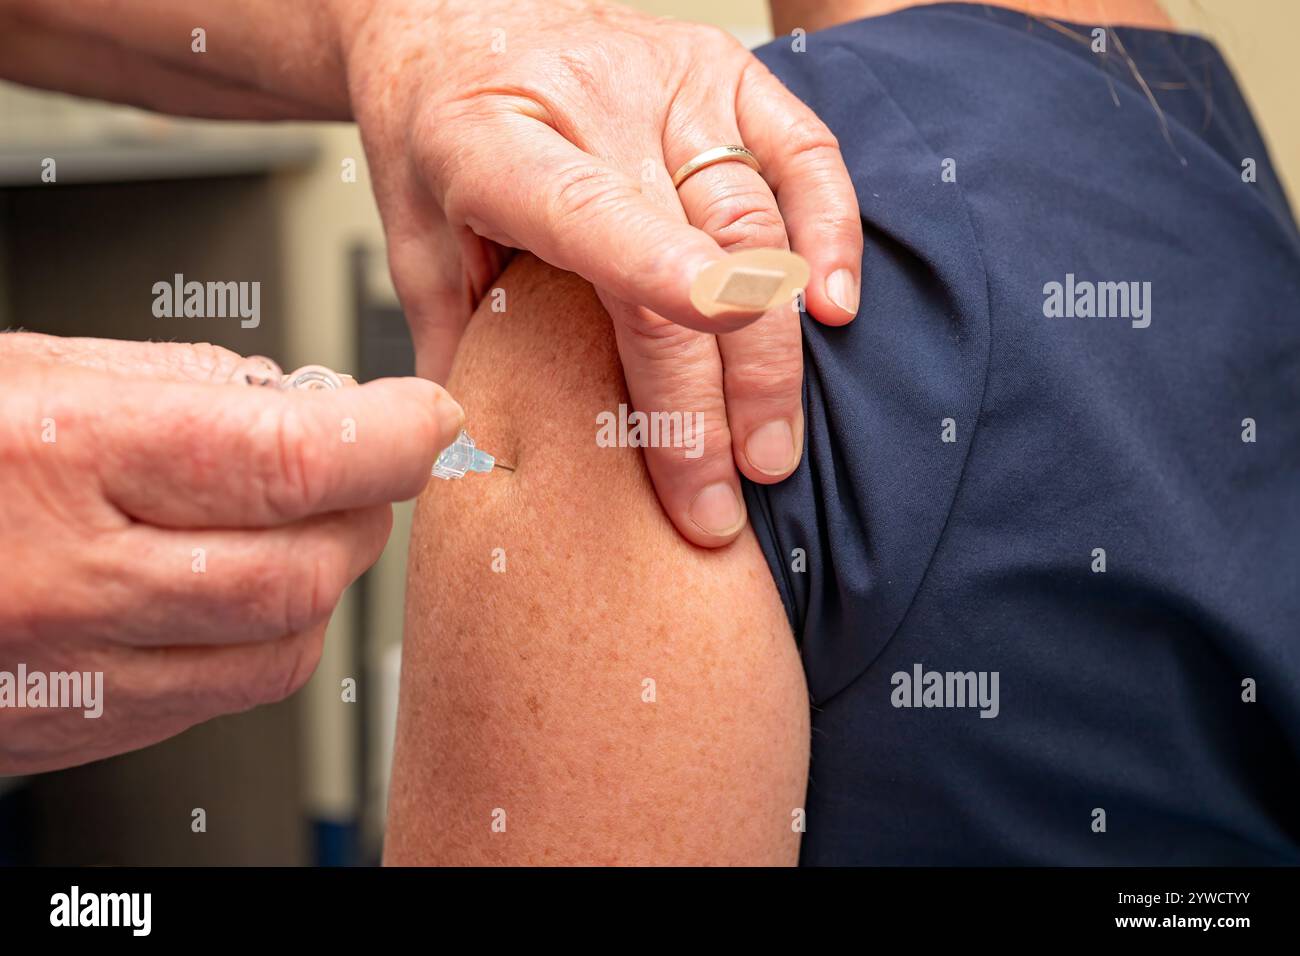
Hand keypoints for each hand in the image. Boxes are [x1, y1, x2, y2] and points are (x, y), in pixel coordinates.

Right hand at [0, 334, 462, 772]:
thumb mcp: (34, 367)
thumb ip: (180, 384)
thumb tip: (304, 402)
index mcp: (61, 455)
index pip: (288, 459)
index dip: (388, 439)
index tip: (426, 418)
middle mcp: (69, 578)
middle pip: (304, 572)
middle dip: (363, 514)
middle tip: (362, 470)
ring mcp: (72, 672)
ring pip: (281, 649)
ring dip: (322, 582)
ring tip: (295, 524)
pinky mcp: (75, 731)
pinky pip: (223, 696)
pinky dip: (262, 639)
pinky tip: (229, 588)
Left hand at [340, 0, 862, 545]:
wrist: (459, 24)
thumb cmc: (436, 143)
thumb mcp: (410, 243)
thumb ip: (452, 344)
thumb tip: (481, 467)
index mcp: (492, 141)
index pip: (590, 213)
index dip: (657, 273)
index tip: (710, 333)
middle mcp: (593, 99)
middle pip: (689, 253)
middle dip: (714, 395)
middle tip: (722, 498)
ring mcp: (670, 80)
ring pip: (754, 222)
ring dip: (773, 352)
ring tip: (770, 448)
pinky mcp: (725, 71)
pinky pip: (806, 152)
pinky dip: (832, 232)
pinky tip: (835, 310)